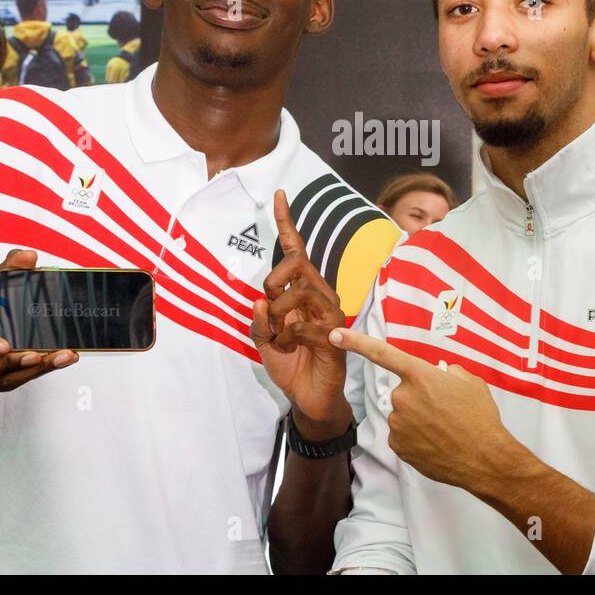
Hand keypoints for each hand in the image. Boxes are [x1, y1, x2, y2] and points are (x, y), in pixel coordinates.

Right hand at [0, 249, 76, 393]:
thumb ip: (4, 273)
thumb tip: (29, 255)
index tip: (3, 343)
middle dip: (11, 364)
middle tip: (38, 355)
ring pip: (2, 381)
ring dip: (33, 371)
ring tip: (62, 357)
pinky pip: (16, 382)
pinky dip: (39, 371)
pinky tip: (62, 359)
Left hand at [251, 190, 351, 438]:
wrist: (310, 399)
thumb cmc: (291, 366)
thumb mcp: (264, 342)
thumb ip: (258, 320)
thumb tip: (258, 299)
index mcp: (304, 292)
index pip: (296, 251)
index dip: (287, 222)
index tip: (279, 194)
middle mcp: (321, 296)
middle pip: (297, 264)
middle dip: (273, 282)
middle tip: (269, 311)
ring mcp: (331, 314)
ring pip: (300, 291)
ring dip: (279, 317)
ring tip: (281, 337)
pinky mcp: (335, 336)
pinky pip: (305, 324)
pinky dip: (288, 338)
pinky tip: (293, 349)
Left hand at [328, 328, 518, 491]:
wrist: (485, 459)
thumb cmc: (481, 417)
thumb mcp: (471, 382)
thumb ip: (449, 372)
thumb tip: (440, 374)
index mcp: (420, 376)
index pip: (382, 353)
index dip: (356, 342)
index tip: (334, 334)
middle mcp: (403, 397)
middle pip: (403, 392)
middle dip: (419, 398)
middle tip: (444, 411)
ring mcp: (398, 423)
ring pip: (402, 415)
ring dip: (417, 419)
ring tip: (444, 430)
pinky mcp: (397, 446)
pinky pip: (401, 435)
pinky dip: (415, 438)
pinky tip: (435, 443)